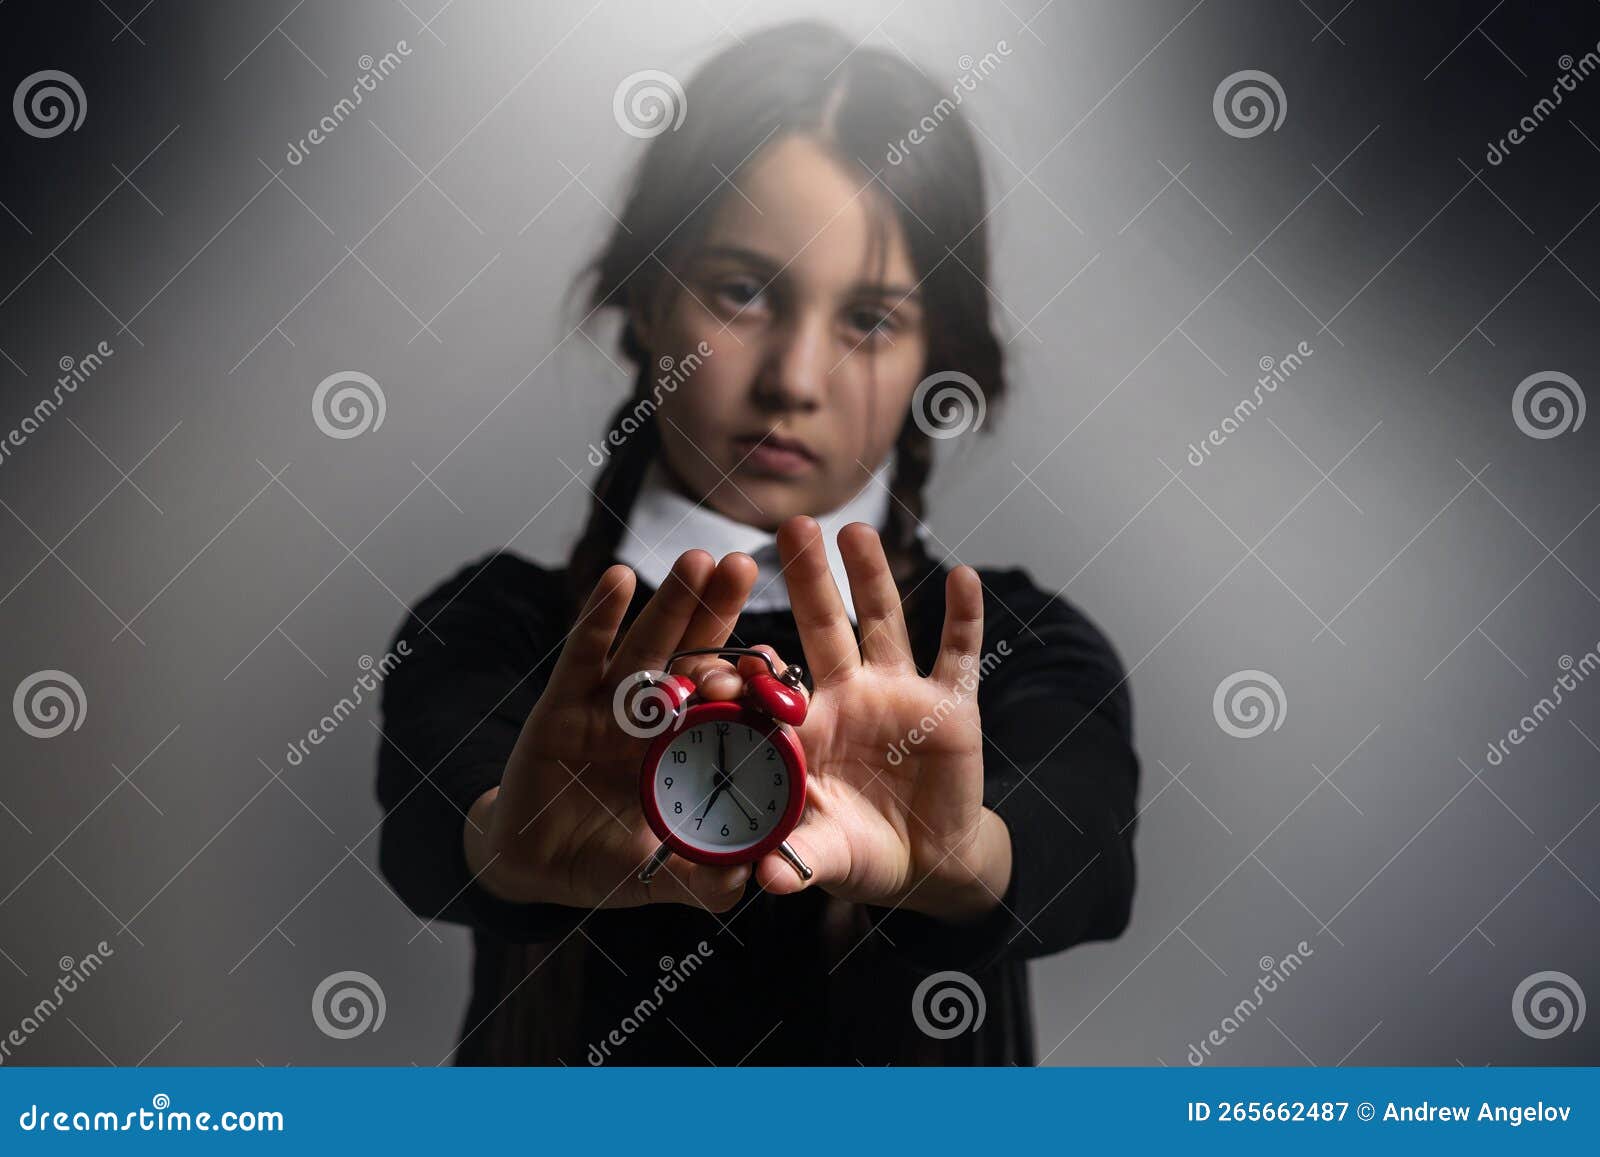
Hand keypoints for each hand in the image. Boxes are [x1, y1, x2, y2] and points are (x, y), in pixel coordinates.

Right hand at [464, 550, 760, 912]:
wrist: (533, 865)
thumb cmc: (607, 866)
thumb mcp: (659, 878)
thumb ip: (701, 880)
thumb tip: (748, 881)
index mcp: (690, 749)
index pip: (727, 704)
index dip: (750, 680)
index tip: (776, 659)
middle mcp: (657, 717)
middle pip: (693, 653)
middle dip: (716, 610)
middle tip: (742, 563)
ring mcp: (610, 704)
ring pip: (647, 645)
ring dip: (671, 601)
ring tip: (698, 558)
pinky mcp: (562, 702)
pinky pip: (584, 654)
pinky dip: (599, 617)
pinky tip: (620, 579)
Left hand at [746, 518, 1011, 922]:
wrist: (925, 863)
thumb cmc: (857, 852)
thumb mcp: (824, 856)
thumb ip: (796, 860)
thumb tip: (763, 878)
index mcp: (805, 725)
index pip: (771, 680)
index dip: (748, 665)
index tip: (723, 649)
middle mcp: (848, 694)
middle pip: (823, 624)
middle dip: (806, 577)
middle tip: (789, 527)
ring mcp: (900, 693)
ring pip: (885, 622)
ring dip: (874, 576)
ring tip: (857, 529)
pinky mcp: (950, 703)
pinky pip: (958, 653)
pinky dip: (964, 617)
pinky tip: (961, 576)